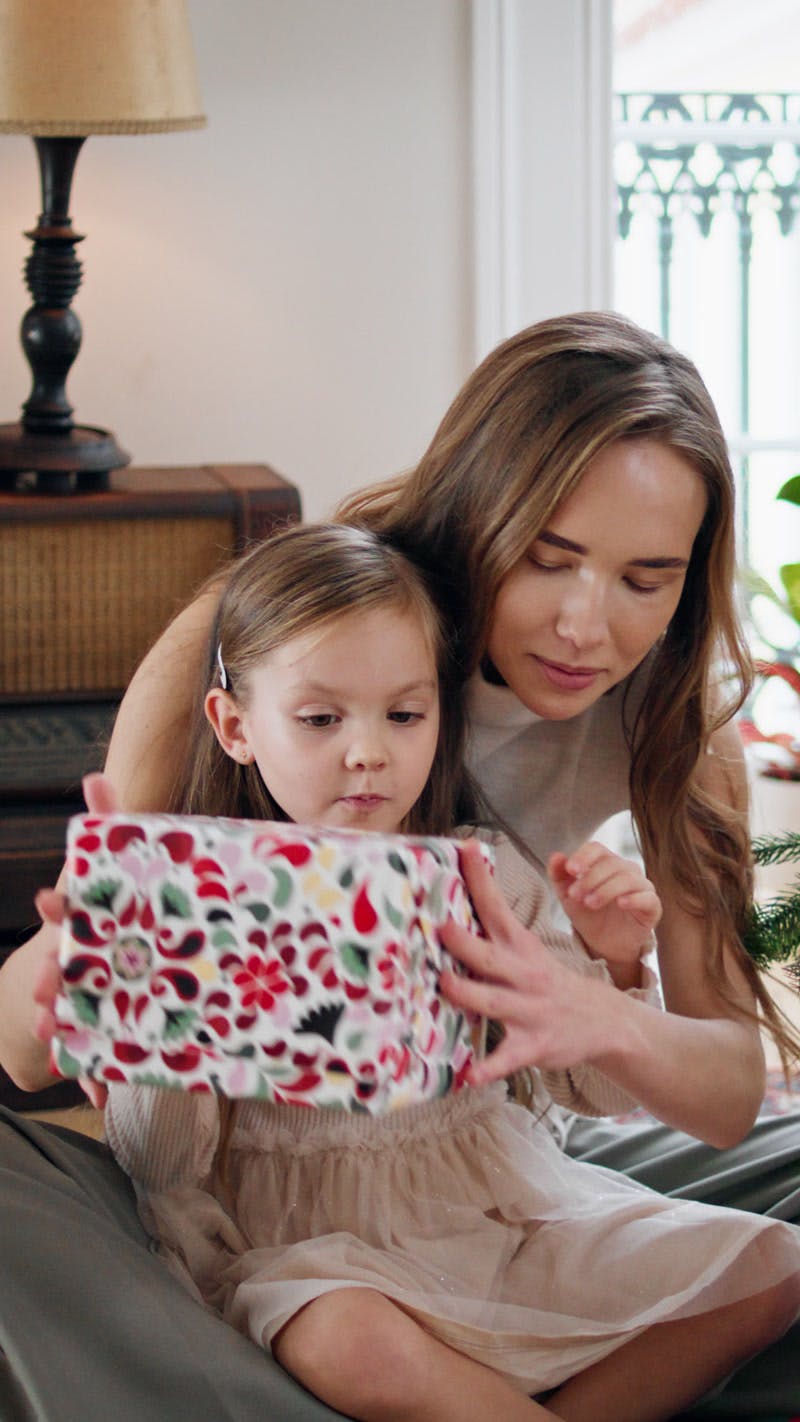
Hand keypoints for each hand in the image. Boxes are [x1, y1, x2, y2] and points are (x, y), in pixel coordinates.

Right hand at [30, 771, 118, 1109]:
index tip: (49, 900)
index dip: (59, 906)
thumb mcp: (136, 860)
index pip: (69, 909)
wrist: (177, 947)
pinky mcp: (125, 1025)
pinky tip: (99, 1093)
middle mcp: (91, 956)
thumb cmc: (145, 897)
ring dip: (61, 1026)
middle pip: (63, 968)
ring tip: (55, 1040)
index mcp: (94, 919)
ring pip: (77, 1012)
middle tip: (47, 988)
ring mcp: (104, 991)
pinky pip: (108, 1050)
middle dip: (50, 980)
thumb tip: (94, 777)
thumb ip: (114, 820)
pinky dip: (100, 1073)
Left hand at [439, 839, 616, 1086]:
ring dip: (468, 994)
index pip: (497, 907)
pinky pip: (507, 1057)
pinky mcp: (534, 1045)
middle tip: (442, 928)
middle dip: (465, 943)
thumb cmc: (549, 982)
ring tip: (443, 985)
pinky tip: (469, 1075)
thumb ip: (493, 936)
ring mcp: (530, 1010)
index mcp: (521, 947)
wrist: (605, 1022)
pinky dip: (488, 1067)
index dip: (480, 879)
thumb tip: (445, 912)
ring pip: (494, 1001)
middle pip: (490, 955)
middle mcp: (525, 974)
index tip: (465, 849)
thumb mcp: (528, 952)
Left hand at [548, 842, 660, 973]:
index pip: (597, 849)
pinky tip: (620, 903)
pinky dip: (634, 898)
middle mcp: (627, 870)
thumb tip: (556, 856)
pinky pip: (648, 897)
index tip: (570, 870)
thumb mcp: (567, 896)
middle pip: (611, 863)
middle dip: (590, 878)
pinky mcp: (652, 907)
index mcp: (606, 862)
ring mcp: (642, 887)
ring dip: (606, 889)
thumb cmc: (587, 914)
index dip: (584, 856)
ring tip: (590, 903)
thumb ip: (559, 875)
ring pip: (628, 878)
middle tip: (575, 895)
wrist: (603, 944)